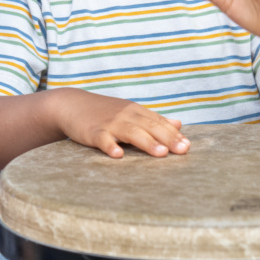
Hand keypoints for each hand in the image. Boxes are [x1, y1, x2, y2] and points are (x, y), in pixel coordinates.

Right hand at [50, 88, 188, 159]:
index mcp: (136, 112)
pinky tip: (118, 155)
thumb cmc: (104, 112)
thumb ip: (154, 120)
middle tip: (182, 150)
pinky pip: (103, 139)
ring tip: (161, 153)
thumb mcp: (130, 113)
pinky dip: (110, 146)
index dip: (174, 134)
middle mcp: (126, 115)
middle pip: (150, 127)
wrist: (72, 105)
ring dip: (147, 142)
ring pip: (131, 132)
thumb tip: (179, 124)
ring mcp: (109, 123)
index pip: (159, 122)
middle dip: (167, 138)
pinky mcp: (93, 132)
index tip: (188, 146)